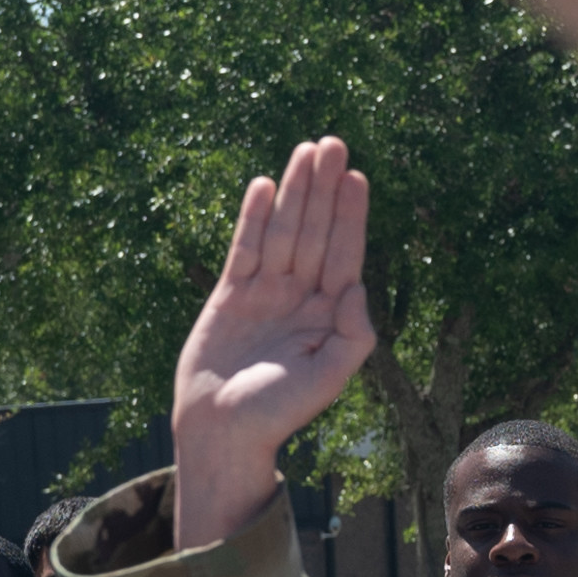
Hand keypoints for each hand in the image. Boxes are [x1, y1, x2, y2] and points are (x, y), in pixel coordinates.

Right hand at [172, 138, 376, 551]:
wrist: (220, 433)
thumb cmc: (277, 414)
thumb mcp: (327, 380)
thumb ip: (353, 336)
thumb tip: (357, 287)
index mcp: (328, 315)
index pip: (343, 254)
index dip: (349, 215)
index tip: (356, 176)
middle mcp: (300, 297)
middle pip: (315, 231)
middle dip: (323, 188)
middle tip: (332, 143)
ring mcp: (265, 293)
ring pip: (283, 230)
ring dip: (294, 191)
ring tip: (304, 150)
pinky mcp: (230, 295)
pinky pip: (245, 247)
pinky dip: (253, 217)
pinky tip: (263, 185)